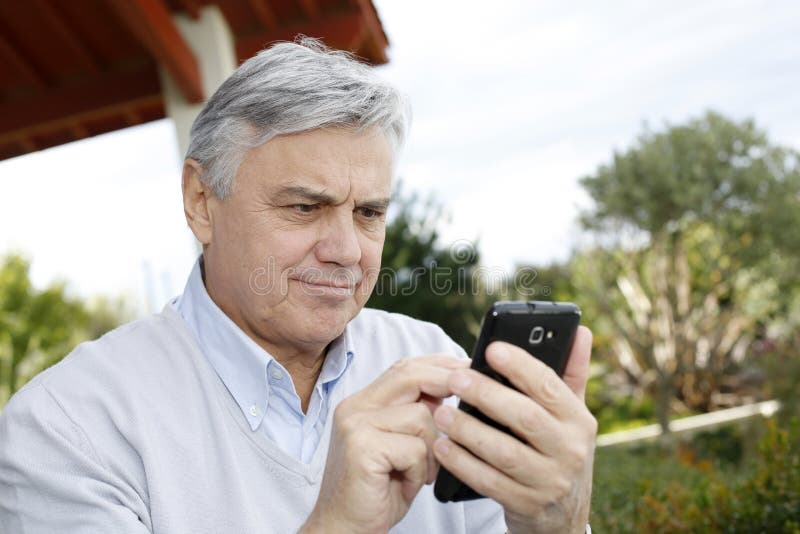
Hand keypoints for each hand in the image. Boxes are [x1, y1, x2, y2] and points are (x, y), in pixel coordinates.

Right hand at [301, 355, 469, 533]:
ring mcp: (356, 425)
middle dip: (447, 384)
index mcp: (364, 402)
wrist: (344, 528)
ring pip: (422, 417)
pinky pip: (415, 448)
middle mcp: (356, 407)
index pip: (405, 367)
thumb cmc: (377, 490)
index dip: (439, 365)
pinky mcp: (362, 447)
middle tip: (470, 400)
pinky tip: (407, 485)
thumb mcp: (400, 445)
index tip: (469, 371)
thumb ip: (416, 415)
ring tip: (419, 472)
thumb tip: (454, 389)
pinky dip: (420, 471)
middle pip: (411, 375)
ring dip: (432, 450)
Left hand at [432, 327, 595, 533]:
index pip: (550, 386)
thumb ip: (572, 372)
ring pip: (504, 452)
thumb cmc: (558, 449)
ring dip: (468, 431)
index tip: (491, 349)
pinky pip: (489, 482)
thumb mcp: (571, 415)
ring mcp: (549, 481)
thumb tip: (582, 331)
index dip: (521, 366)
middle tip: (454, 379)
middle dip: (487, 396)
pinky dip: (463, 464)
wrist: (563, 516)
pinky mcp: (527, 506)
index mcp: (579, 420)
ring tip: (440, 412)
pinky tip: (442, 447)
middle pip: (525, 418)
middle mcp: (570, 450)